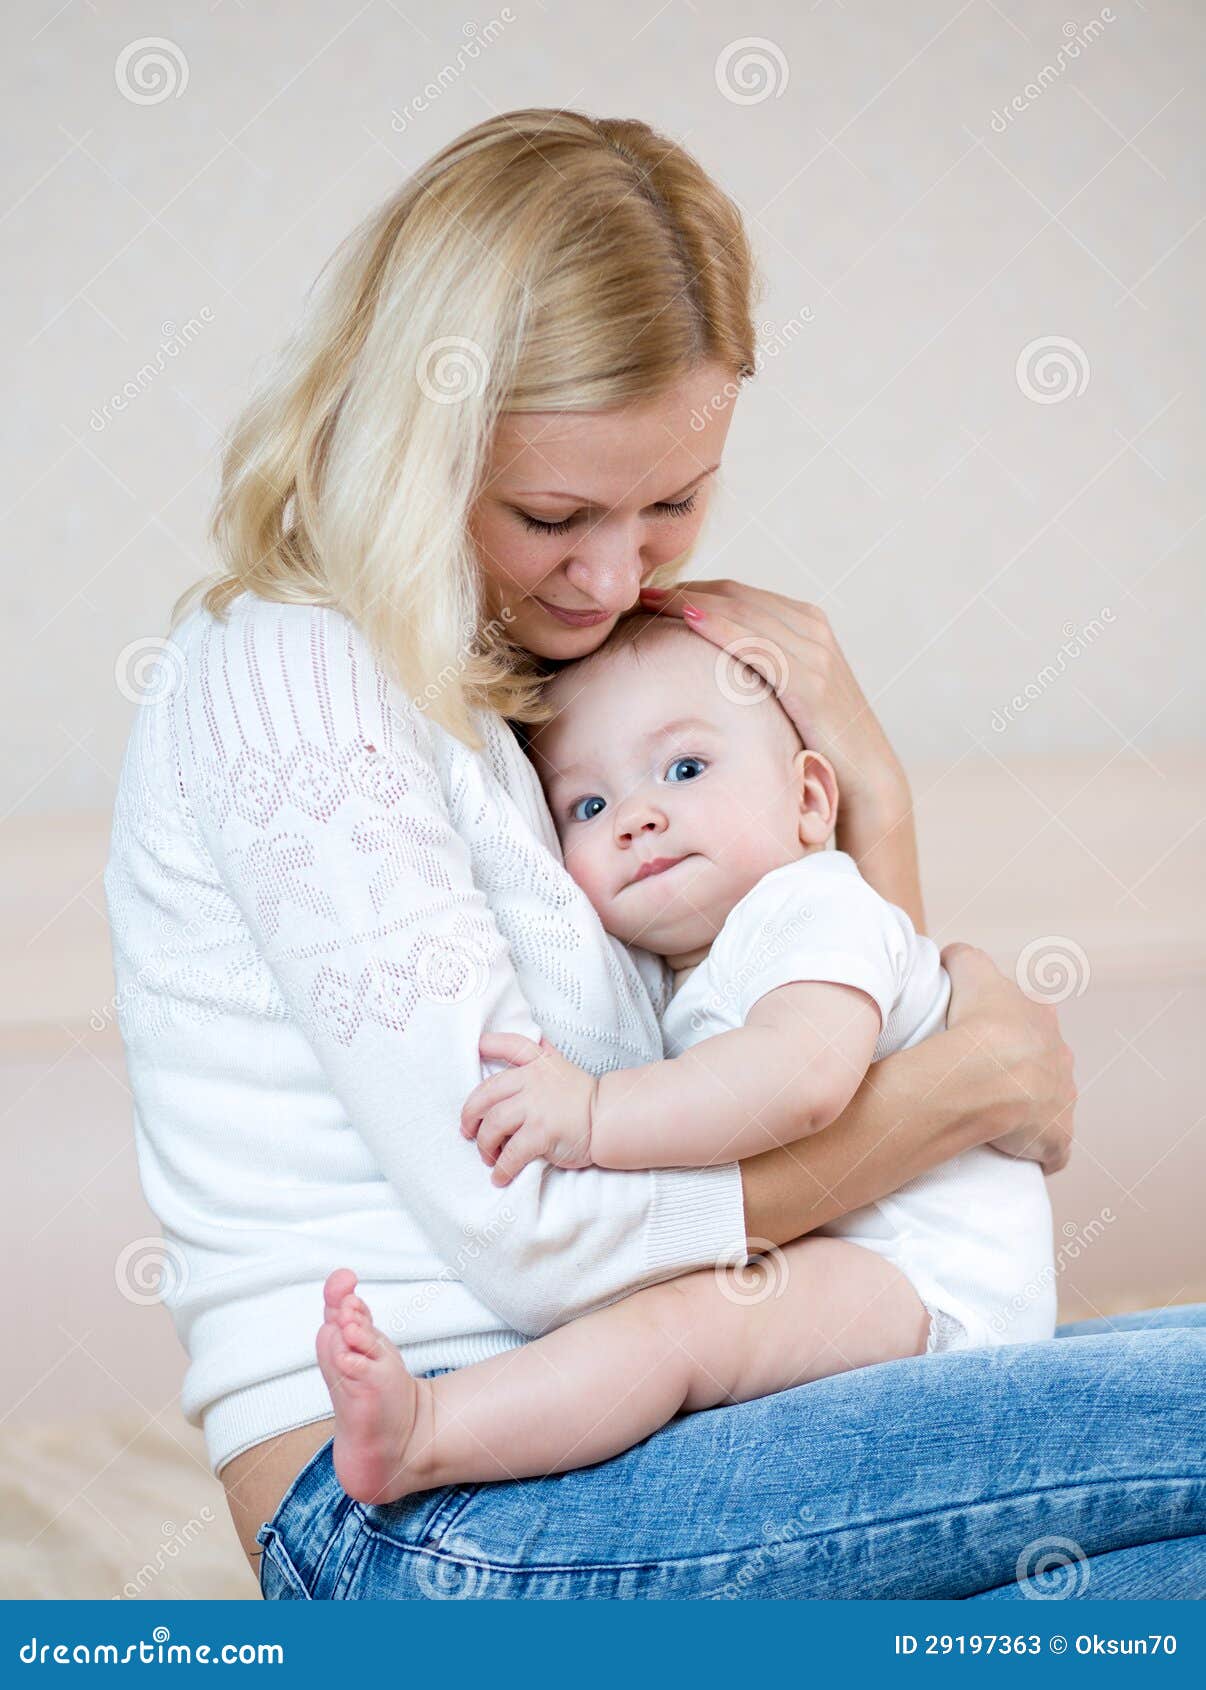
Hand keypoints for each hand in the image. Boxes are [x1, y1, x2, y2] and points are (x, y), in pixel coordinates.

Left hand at [461, 1033, 598, 1186]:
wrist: (610, 1119)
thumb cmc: (585, 1097)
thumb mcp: (563, 1067)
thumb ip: (542, 1056)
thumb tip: (528, 1044)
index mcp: (538, 1064)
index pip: (511, 1045)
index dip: (490, 1044)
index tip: (478, 1047)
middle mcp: (533, 1081)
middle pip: (486, 1095)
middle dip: (470, 1115)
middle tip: (468, 1131)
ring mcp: (536, 1107)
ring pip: (493, 1125)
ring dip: (484, 1145)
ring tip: (487, 1156)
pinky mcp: (541, 1133)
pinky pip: (511, 1153)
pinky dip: (501, 1168)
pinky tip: (499, 1176)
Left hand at [638, 580, 907, 808]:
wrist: (864, 776)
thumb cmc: (816, 738)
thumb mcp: (785, 691)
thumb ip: (756, 667)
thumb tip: (708, 664)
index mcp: (804, 623)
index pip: (736, 592)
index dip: (690, 589)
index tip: (649, 594)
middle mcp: (811, 628)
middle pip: (735, 594)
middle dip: (683, 589)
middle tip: (638, 593)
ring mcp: (814, 652)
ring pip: (742, 612)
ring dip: (691, 601)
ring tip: (649, 600)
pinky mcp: (811, 682)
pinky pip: (758, 645)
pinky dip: (722, 627)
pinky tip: (689, 618)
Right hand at [941, 942, 1075, 1174]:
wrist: (991, 1072)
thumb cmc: (979, 1019)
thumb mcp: (970, 968)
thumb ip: (963, 956)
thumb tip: (950, 956)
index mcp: (1043, 1021)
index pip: (1029, 1022)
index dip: (1006, 1030)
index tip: (982, 1039)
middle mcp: (1062, 1058)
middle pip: (1044, 1062)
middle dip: (1023, 1070)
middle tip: (984, 1079)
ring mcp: (1063, 1100)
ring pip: (1050, 1103)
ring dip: (1031, 1110)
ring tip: (994, 1116)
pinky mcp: (1057, 1139)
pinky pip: (1053, 1149)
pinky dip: (1040, 1152)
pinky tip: (1016, 1153)